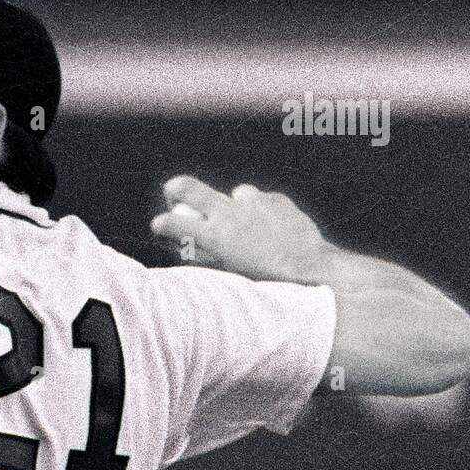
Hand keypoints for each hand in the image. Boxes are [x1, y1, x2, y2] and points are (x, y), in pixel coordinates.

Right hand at [149, 175, 333, 282]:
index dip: (163, 223)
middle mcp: (229, 214)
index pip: (174, 222)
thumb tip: (193, 250)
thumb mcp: (230, 273)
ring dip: (238, 206)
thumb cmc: (267, 281)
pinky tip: (275, 229)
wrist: (310, 269)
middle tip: (172, 191)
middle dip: (177, 189)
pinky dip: (265, 212)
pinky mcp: (277, 200)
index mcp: (214, 237)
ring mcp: (254, 203)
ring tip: (251, 226)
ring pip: (237, 194)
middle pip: (190, 189)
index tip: (159, 224)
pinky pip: (264, 201)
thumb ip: (210, 258)